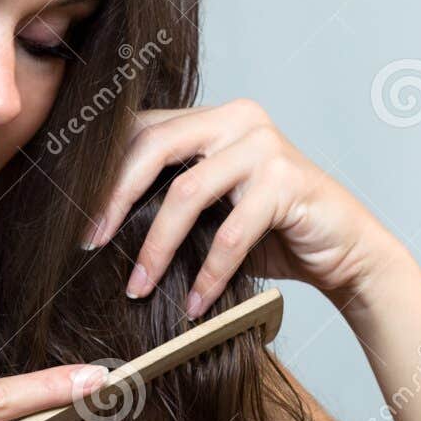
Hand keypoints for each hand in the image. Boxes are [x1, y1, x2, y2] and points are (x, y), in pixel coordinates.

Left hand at [83, 98, 399, 316]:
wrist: (345, 250)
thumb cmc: (272, 232)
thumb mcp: (212, 207)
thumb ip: (168, 194)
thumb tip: (94, 219)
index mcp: (212, 117)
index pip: (141, 129)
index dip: (102, 171)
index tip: (75, 217)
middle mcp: (238, 118)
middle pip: (154, 147)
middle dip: (114, 199)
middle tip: (90, 244)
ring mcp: (265, 146)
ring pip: (187, 192)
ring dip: (156, 247)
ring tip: (138, 288)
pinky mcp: (287, 182)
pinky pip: (232, 232)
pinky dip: (208, 273)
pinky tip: (194, 304)